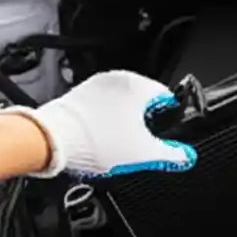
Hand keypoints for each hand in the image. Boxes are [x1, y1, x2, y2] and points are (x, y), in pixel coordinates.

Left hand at [8, 70, 196, 177]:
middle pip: (142, 102)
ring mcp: (94, 86)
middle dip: (143, 124)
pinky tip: (98, 141)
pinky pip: (100, 109)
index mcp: (138, 86)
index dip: (168, 120)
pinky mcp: (77, 96)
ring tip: (115, 146)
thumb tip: (185, 156)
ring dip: (122, 123)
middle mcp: (116, 80)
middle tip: (138, 146)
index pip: (166, 98)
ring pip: (120, 106)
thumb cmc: (94, 141)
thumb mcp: (143, 154)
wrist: (51, 141)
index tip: (163, 135)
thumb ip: (171, 155)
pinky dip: (103, 123)